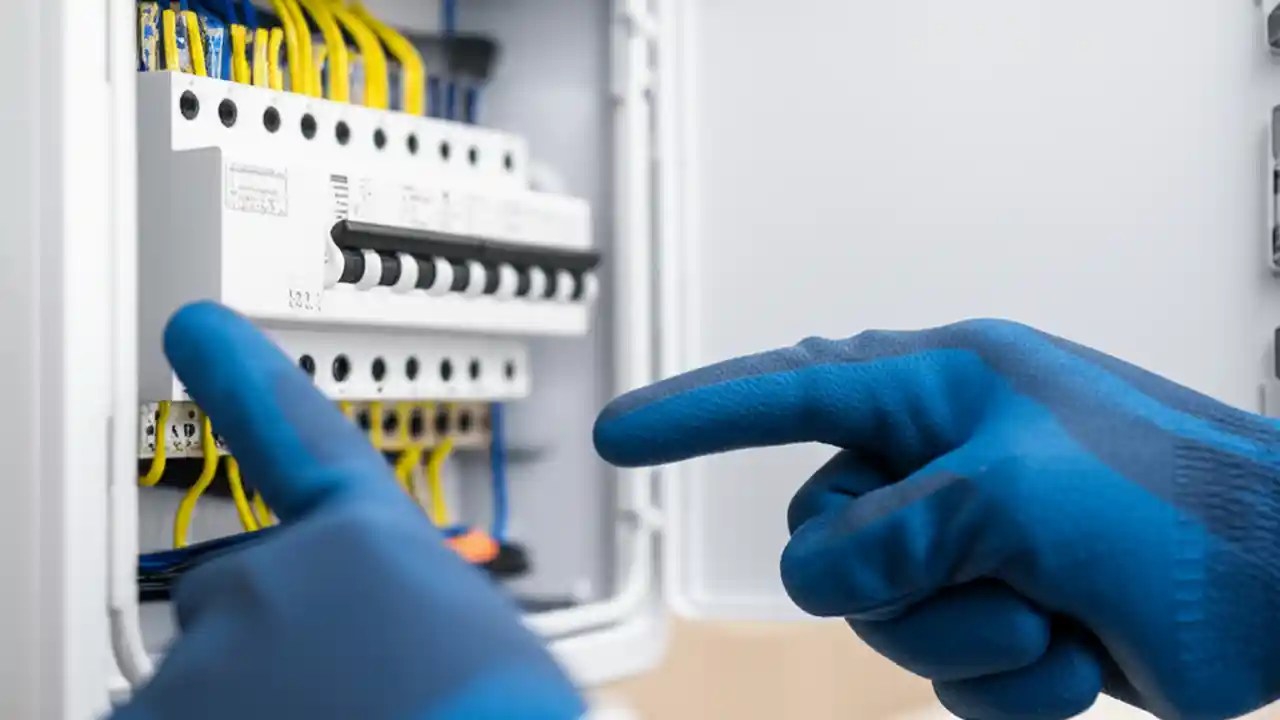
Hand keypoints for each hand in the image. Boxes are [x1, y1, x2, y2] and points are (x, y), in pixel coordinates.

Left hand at [114, 302, 581, 719]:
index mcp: (374, 547)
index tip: (197, 328)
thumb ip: (410, 615)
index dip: (245, 375)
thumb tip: (380, 641)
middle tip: (349, 704)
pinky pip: (173, 719)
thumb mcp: (481, 654)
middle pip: (241, 591)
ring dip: (253, 710)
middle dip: (275, 646)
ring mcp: (211, 657)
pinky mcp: (161, 716)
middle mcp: (279, 578)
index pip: (297, 434)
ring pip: (201, 679)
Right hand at [594, 319, 1279, 719]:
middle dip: (898, 581)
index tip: (620, 435)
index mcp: (938, 389)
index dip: (693, 413)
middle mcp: (941, 460)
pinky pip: (944, 673)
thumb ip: (891, 527)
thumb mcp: (1010, 492)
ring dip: (967, 637)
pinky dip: (1008, 681)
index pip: (784, 391)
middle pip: (823, 539)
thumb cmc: (1178, 505)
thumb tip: (822, 571)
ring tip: (1050, 615)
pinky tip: (1072, 653)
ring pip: (881, 618)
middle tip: (986, 570)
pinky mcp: (998, 615)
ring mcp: (969, 543)